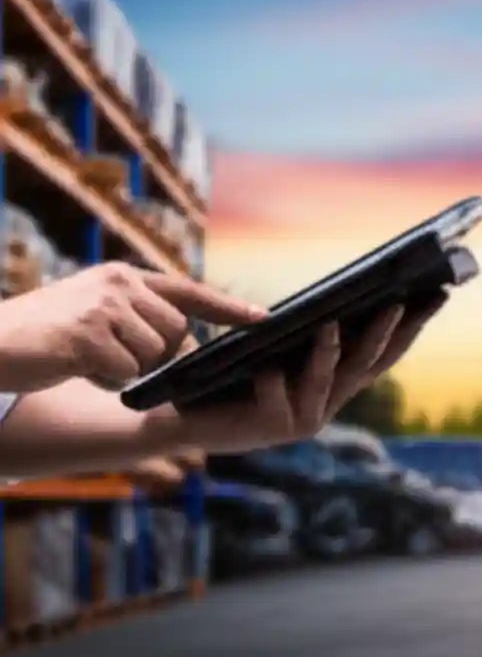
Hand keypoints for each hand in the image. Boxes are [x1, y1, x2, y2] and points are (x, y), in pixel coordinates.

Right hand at [0, 262, 266, 391]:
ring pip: (153, 354)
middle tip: (106, 356)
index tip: (264, 318)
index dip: (229, 308)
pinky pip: (125, 371)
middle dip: (153, 356)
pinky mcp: (88, 334)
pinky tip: (75, 367)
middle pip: (176, 334)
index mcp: (122, 277)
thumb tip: (184, 342)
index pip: (188, 291)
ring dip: (126, 369)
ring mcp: (104, 306)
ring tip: (86, 358)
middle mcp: (118, 284)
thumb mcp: (92, 315)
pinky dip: (105, 380)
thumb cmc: (41, 338)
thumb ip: (136, 318)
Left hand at [141, 296, 445, 454]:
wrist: (180, 414)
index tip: (436, 295)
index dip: (411, 327)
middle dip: (383, 332)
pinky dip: (271, 383)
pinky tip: (267, 368)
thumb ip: (309, 334)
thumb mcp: (277, 347)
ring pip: (323, 381)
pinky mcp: (267, 429)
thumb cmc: (229, 374)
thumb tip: (341, 297)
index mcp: (334, 384)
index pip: (382, 353)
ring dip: (327, 353)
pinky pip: (273, 399)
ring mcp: (301, 420)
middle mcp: (326, 404)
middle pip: (365, 365)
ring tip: (327, 324)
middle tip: (399, 301)